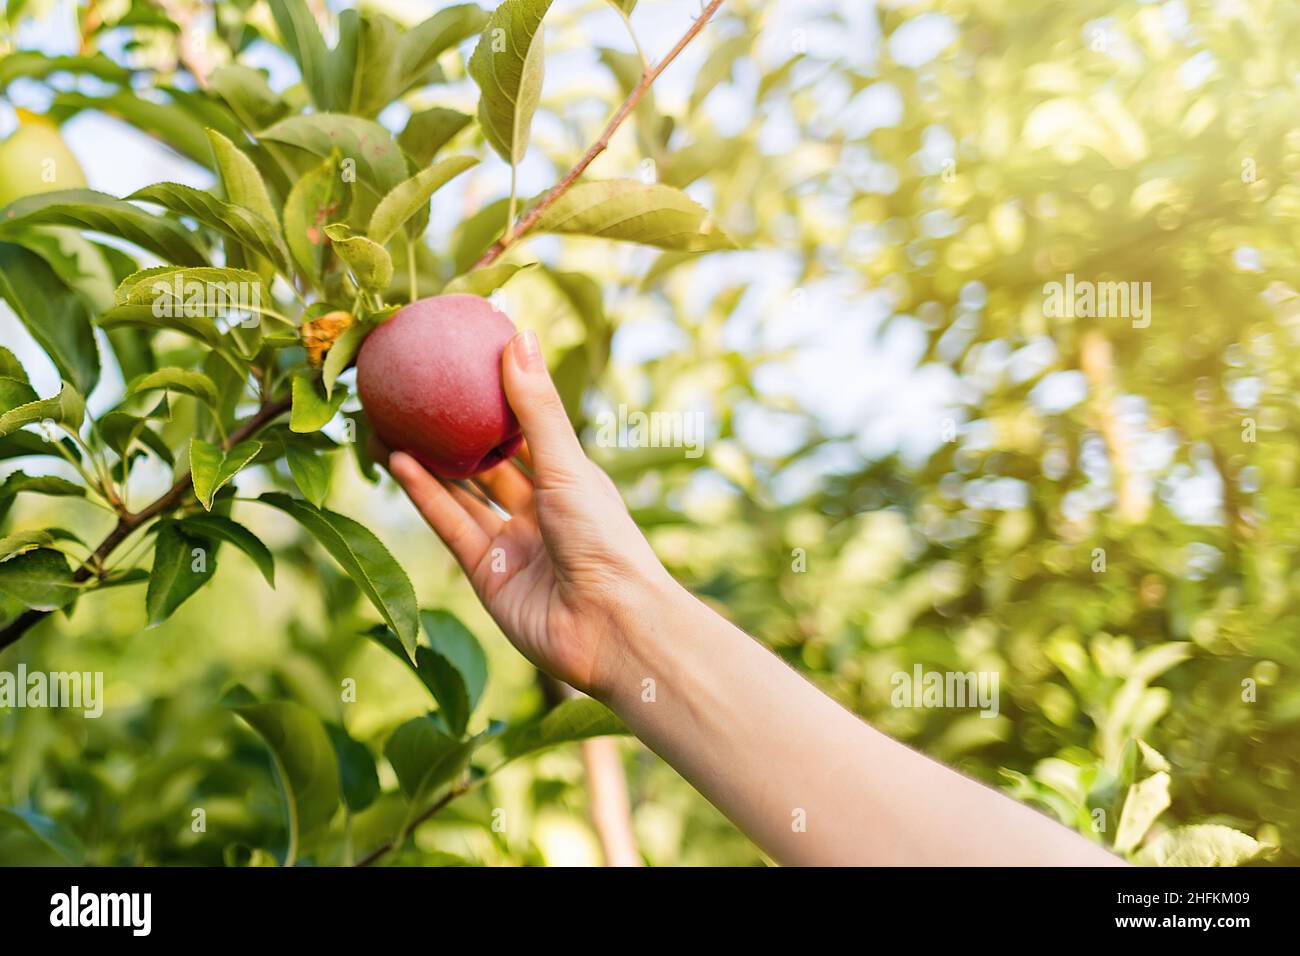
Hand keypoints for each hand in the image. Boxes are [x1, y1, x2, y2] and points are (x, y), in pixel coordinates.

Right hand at [385, 330, 673, 695]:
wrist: (609, 627)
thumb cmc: (605, 539)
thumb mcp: (567, 465)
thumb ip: (537, 408)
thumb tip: (518, 335)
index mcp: (571, 480)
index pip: (530, 429)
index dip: (500, 397)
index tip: (466, 360)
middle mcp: (541, 509)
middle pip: (490, 462)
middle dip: (455, 430)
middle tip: (417, 391)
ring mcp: (513, 542)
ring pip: (464, 493)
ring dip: (429, 460)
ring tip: (392, 419)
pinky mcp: (487, 574)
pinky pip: (450, 525)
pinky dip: (425, 494)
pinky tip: (399, 459)